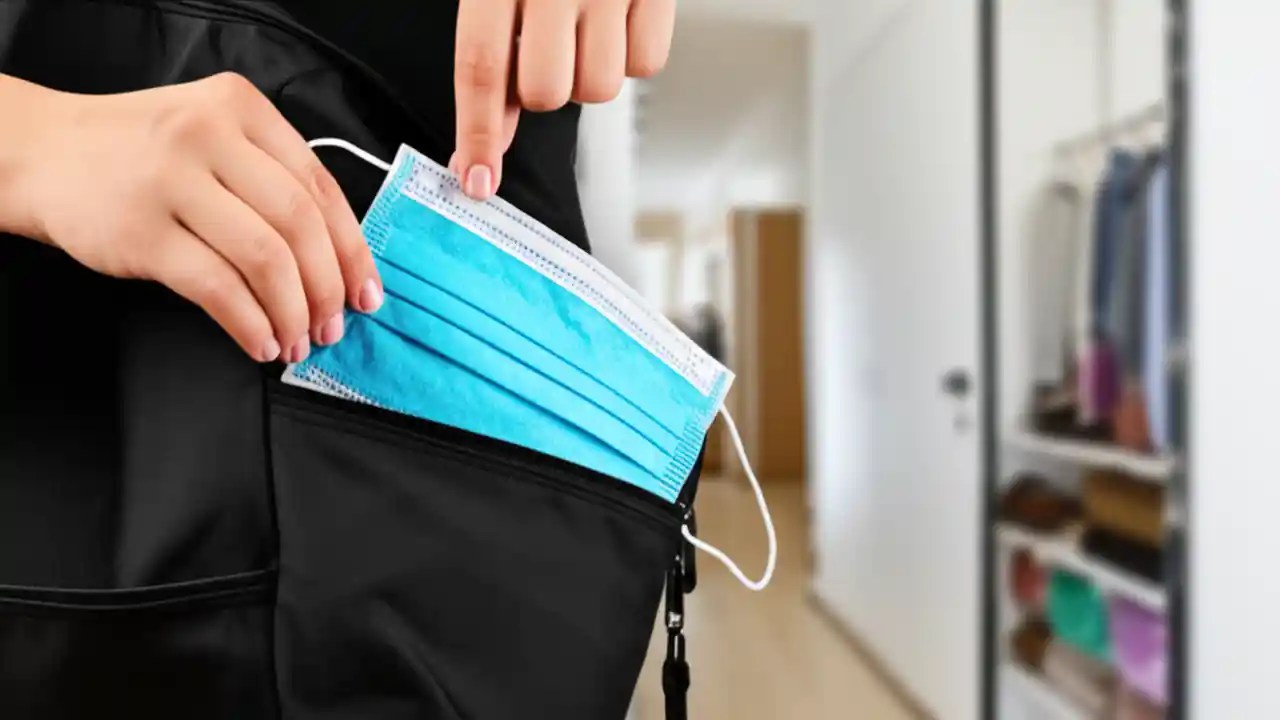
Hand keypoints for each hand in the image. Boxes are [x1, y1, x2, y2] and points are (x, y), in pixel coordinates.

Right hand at [5, 73, 381, 362]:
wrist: (43, 153)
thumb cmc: (141, 153)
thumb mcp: (213, 136)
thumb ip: (270, 177)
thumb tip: (337, 261)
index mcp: (242, 109)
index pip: (320, 187)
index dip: (352, 249)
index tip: (366, 292)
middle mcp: (209, 136)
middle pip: (300, 224)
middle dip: (327, 287)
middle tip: (332, 326)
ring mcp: (172, 181)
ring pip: (264, 258)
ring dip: (292, 312)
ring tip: (297, 340)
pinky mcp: (141, 231)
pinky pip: (216, 287)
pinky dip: (249, 323)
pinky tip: (259, 341)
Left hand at [451, 0, 675, 199]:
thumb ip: (490, 34)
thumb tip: (494, 117)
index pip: (483, 67)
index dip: (478, 132)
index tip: (476, 179)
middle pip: (547, 91)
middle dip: (541, 93)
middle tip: (542, 54)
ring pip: (599, 87)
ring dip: (587, 73)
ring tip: (583, 28)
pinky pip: (647, 64)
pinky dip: (631, 55)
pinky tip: (618, 22)